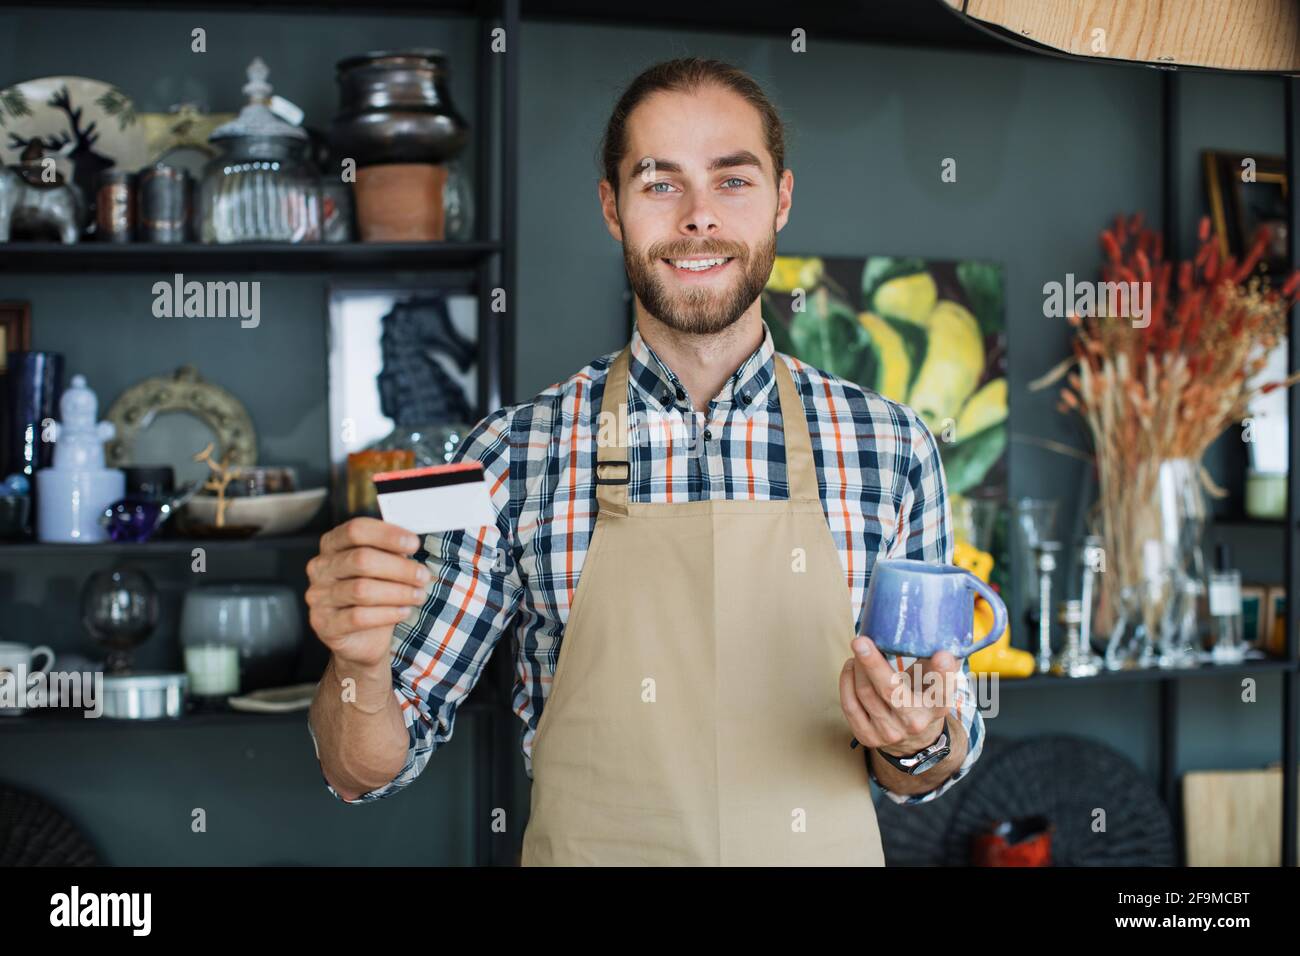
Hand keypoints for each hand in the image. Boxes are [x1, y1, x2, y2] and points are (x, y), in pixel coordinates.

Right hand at [305, 517, 431, 669]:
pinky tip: (404, 612)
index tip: (413, 543)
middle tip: (422, 576)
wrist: (363, 639)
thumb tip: (410, 543)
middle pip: (361, 559)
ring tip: (418, 595)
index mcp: (332, 545)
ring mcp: (319, 597)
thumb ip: (391, 552)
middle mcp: (320, 568)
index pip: (355, 530)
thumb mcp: (383, 568)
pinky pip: (358, 617)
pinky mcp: (324, 624)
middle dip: (399, 568)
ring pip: (362, 589)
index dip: (387, 535)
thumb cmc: (374, 596)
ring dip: (398, 592)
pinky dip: (387, 613)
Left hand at [839, 636, 959, 755]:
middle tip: (860, 641)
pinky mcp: (868, 737)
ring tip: (858, 651)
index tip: (943, 654)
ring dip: (857, 667)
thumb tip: (933, 630)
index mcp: (936, 707)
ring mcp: (889, 732)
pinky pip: (850, 705)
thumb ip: (936, 663)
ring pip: (865, 693)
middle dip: (873, 664)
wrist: (913, 742)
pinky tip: (851, 667)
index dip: (943, 673)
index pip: (943, 691)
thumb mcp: (935, 684)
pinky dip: (847, 681)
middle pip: (890, 690)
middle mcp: (914, 722)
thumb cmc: (922, 699)